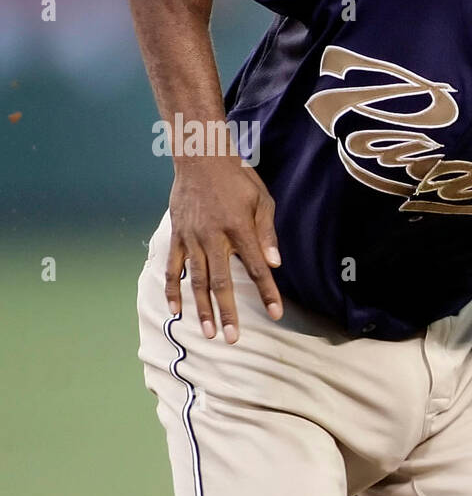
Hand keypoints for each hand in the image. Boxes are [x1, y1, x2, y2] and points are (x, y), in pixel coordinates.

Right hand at [165, 159, 282, 342]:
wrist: (200, 157)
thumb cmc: (238, 178)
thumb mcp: (262, 200)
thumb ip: (267, 233)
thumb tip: (275, 264)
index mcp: (239, 228)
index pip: (256, 268)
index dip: (267, 293)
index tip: (275, 314)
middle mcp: (213, 237)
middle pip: (221, 282)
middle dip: (228, 312)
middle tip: (232, 338)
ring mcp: (191, 238)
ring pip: (195, 280)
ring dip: (201, 308)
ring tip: (208, 332)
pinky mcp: (177, 236)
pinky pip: (172, 268)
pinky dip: (173, 290)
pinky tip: (176, 310)